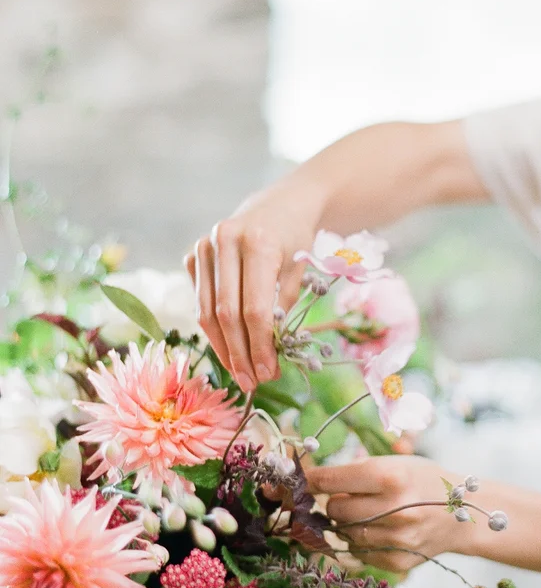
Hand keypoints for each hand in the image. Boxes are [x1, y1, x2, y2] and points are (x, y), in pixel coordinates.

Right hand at [185, 179, 323, 390]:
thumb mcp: (299, 269)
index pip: (254, 309)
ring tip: (240, 373)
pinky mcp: (193, 254)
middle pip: (226, 314)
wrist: (280, 204)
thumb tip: (267, 354)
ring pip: (206, 311)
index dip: (259, 346)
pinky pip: (200, 300)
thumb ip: (282, 308)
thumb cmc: (296, 238)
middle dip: (239, 354)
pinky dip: (214, 328)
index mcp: (257, 243)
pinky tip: (230, 348)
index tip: (268, 373)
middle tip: (252, 382)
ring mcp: (204, 246)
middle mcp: (224, 241)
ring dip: (223, 347)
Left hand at [307, 456, 467, 574]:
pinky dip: (362, 541)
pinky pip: (358, 552)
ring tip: (370, 514)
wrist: (464, 514)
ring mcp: (394, 539)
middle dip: (335, 502)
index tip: (302, 481)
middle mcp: (392, 509)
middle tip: (352, 497)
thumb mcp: (396, 464)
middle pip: (334, 509)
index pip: (331, 481)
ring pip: (343, 533)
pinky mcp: (395, 561)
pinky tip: (381, 530)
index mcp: (390, 477)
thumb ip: (356, 472)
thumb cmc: (425, 481)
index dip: (311, 481)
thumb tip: (313, 481)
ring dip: (348, 523)